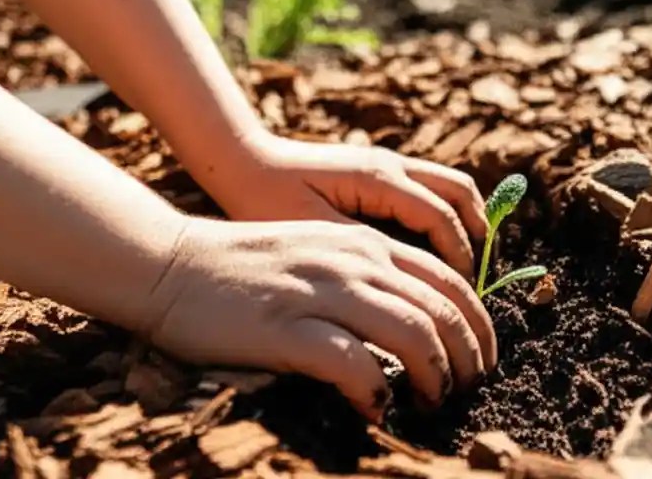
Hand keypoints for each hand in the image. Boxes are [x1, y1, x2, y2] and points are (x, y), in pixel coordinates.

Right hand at [139, 215, 496, 420]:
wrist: (169, 264)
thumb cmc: (242, 269)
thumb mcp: (317, 252)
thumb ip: (364, 274)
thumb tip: (412, 320)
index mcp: (364, 242)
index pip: (449, 280)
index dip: (479, 323)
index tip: (482, 359)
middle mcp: (352, 260)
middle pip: (443, 308)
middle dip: (468, 354)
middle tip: (469, 388)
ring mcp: (321, 292)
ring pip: (413, 332)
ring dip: (436, 374)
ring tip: (434, 402)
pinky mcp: (286, 328)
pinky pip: (354, 363)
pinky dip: (377, 391)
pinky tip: (377, 409)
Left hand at [196, 134, 489, 278]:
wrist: (237, 162)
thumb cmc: (264, 200)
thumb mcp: (311, 234)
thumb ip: (361, 252)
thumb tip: (404, 282)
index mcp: (378, 178)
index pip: (441, 217)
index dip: (459, 257)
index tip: (461, 296)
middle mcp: (390, 164)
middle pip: (460, 191)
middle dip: (476, 234)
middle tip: (473, 281)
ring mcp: (386, 164)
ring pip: (449, 186)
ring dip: (465, 222)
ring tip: (462, 270)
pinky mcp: (378, 172)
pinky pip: (429, 190)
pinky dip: (445, 217)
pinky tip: (431, 255)